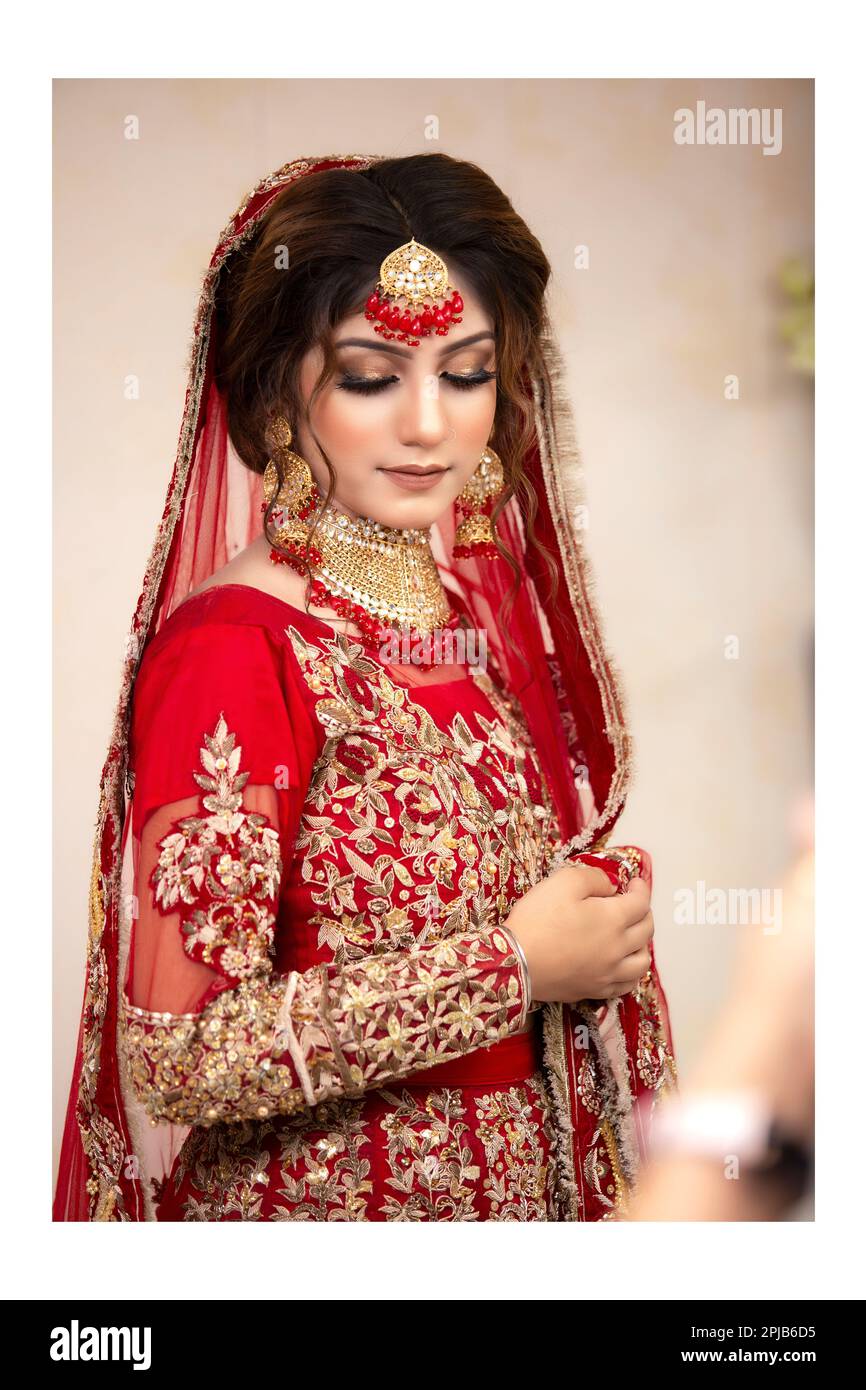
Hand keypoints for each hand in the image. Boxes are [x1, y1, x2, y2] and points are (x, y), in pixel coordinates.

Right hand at [504, 864, 653, 1003]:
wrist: (515, 961)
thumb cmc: (538, 919)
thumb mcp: (563, 881)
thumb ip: (593, 878)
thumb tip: (610, 886)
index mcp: (613, 919)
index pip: (641, 902)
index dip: (641, 888)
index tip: (634, 882)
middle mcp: (618, 948)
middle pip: (646, 930)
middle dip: (645, 913)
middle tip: (633, 905)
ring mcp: (607, 973)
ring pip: (642, 962)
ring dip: (642, 946)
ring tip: (632, 937)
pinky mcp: (594, 990)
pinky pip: (625, 986)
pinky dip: (630, 974)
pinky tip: (622, 966)